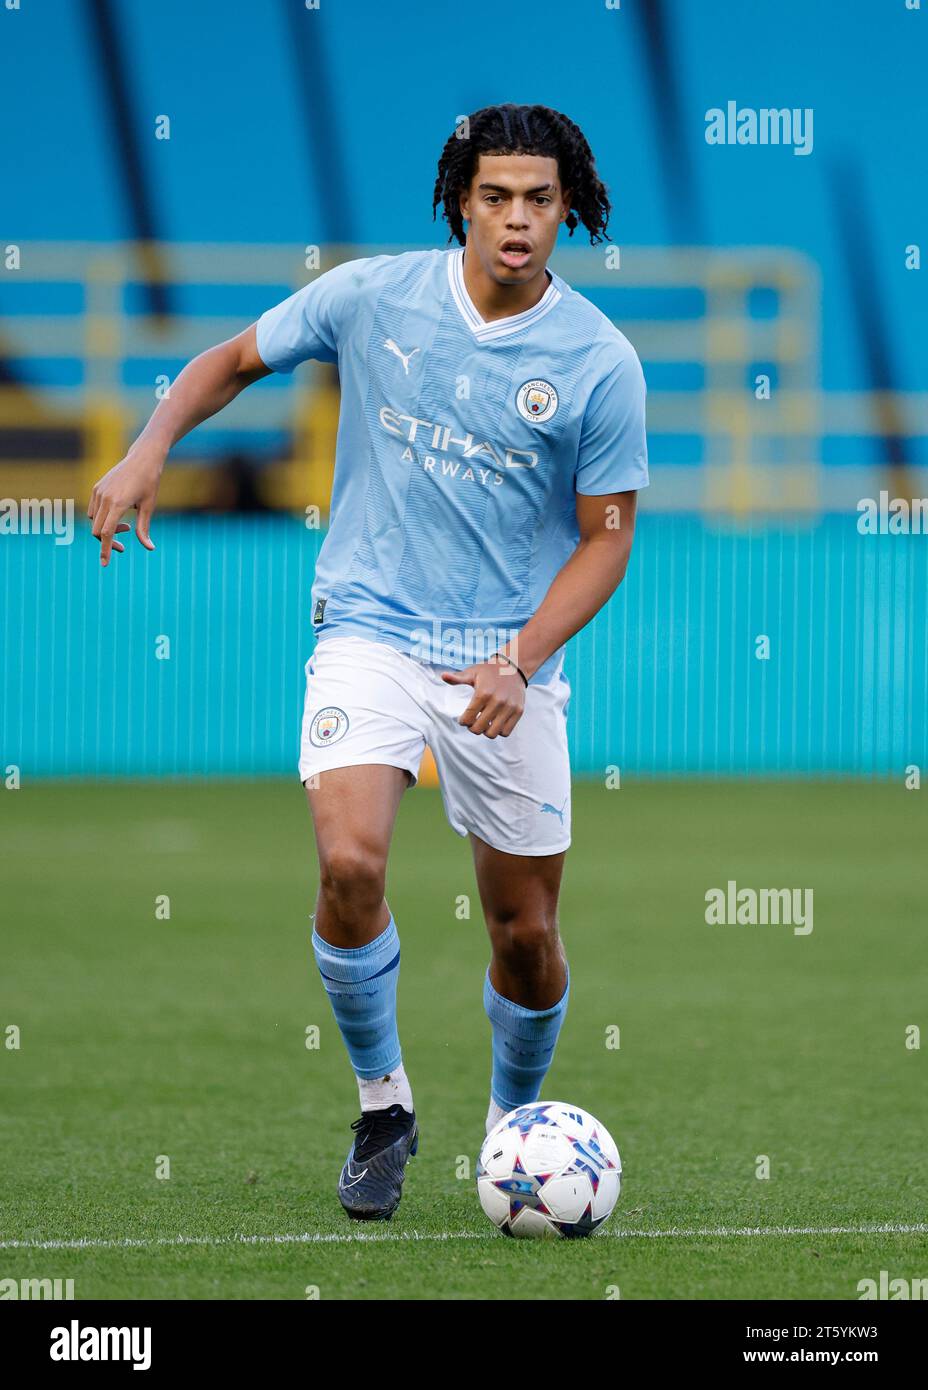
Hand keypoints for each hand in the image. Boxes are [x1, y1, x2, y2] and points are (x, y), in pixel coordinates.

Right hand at [87, 445, 163, 565]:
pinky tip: (117, 515)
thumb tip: (149, 548)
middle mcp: (105, 498)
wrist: (142, 459)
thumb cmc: (150, 483)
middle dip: (108, 542)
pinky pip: (93, 511)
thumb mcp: (149, 507)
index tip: (105, 564)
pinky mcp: (96, 488)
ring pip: (94, 522)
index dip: (105, 549)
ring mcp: (98, 492)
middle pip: (97, 530)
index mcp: (118, 503)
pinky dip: (102, 519)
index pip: (106, 533)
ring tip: (126, 526)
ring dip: (106, 530)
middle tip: (124, 546)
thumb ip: (144, 529)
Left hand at [441, 659, 525, 737]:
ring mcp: (509, 707)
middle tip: (472, 722)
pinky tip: (494, 723)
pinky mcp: (518, 711)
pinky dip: (499, 731)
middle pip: (479, 728)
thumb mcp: (472, 672)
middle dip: (472, 728)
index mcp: (483, 693)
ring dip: (485, 731)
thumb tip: (443, 676)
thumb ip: (457, 678)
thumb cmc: (489, 671)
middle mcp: (497, 701)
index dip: (463, 722)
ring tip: (484, 724)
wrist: (514, 666)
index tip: (463, 719)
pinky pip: (506, 732)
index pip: (468, 718)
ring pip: (493, 733)